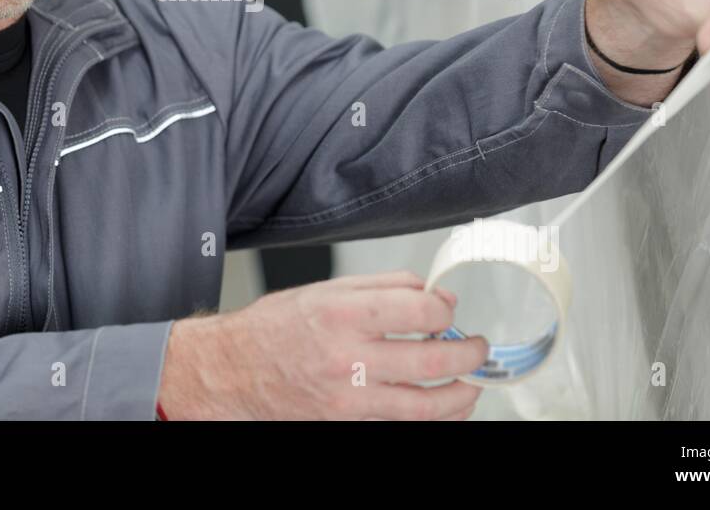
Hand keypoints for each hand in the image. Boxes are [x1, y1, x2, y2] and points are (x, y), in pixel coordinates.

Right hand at [156, 270, 486, 419]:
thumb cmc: (274, 329)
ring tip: (471, 383)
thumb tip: (433, 293)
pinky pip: (402, 424)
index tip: (448, 311)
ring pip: (426, 406)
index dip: (446, 310)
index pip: (422, 312)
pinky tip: (441, 406)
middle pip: (433, 361)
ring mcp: (349, 398)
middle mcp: (348, 358)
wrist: (232, 372)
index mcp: (343, 314)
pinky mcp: (347, 423)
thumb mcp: (324, 289)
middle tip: (477, 348)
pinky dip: (432, 417)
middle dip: (469, 355)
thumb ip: (384, 286)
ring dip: (462, 395)